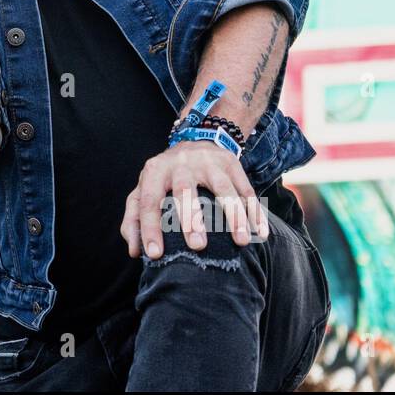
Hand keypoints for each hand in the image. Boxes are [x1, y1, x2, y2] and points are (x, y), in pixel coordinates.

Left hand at [120, 140, 267, 258]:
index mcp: (154, 171)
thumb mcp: (143, 191)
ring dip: (234, 216)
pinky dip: (255, 212)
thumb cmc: (165, 177)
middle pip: (185, 190)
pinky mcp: (232, 163)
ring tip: (241, 242)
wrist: (194, 140)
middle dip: (191, 219)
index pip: (148, 201)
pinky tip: (260, 233)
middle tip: (198, 246)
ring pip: (223, 188)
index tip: (154, 255)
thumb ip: (133, 220)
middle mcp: (180, 163)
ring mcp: (208, 162)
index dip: (149, 228)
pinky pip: (246, 189)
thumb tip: (133, 251)